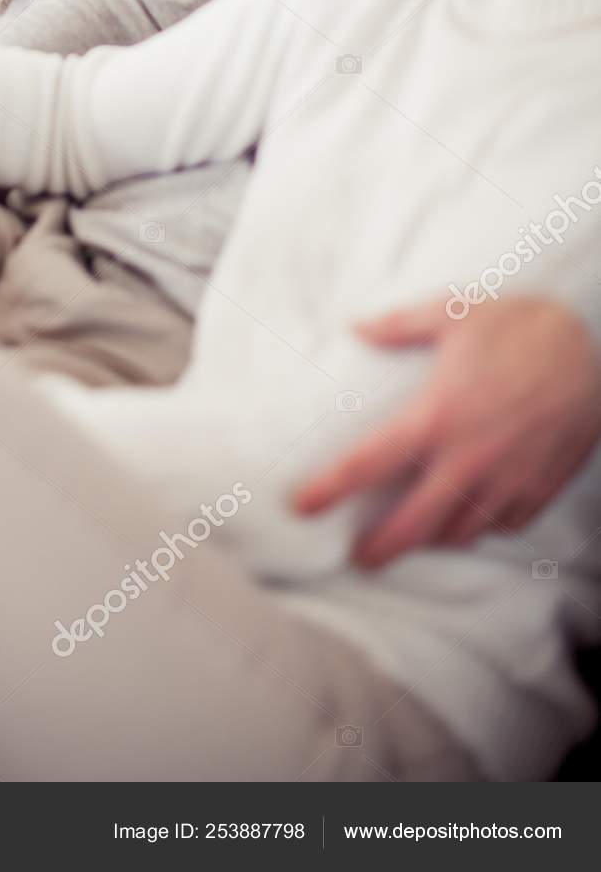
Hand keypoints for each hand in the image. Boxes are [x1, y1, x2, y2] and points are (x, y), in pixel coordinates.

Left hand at [292, 296, 600, 567]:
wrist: (594, 349)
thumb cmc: (518, 327)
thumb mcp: (452, 313)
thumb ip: (398, 325)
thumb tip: (355, 328)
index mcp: (437, 416)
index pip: (367, 464)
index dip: (328, 489)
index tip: (301, 507)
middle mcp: (468, 459)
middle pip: (411, 525)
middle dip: (379, 549)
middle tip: (359, 557)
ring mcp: (507, 481)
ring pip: (458, 533)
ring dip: (430, 540)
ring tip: (412, 537)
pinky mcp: (539, 489)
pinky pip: (502, 526)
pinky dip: (479, 529)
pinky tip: (466, 520)